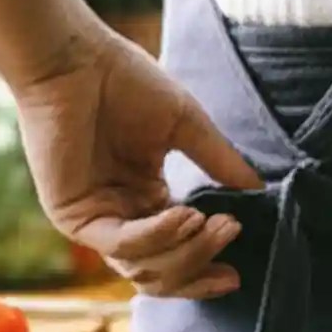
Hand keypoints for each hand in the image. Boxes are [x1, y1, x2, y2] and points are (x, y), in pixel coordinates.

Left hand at [13, 24, 262, 297]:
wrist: (76, 58)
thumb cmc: (125, 81)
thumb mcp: (185, 126)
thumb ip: (219, 162)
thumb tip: (258, 191)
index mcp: (146, 198)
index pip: (178, 253)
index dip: (206, 267)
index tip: (237, 272)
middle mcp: (121, 215)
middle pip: (162, 273)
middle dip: (200, 261)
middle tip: (231, 232)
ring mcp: (96, 219)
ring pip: (142, 268)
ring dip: (183, 251)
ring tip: (208, 222)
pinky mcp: (73, 216)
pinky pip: (120, 243)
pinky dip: (156, 236)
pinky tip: (182, 216)